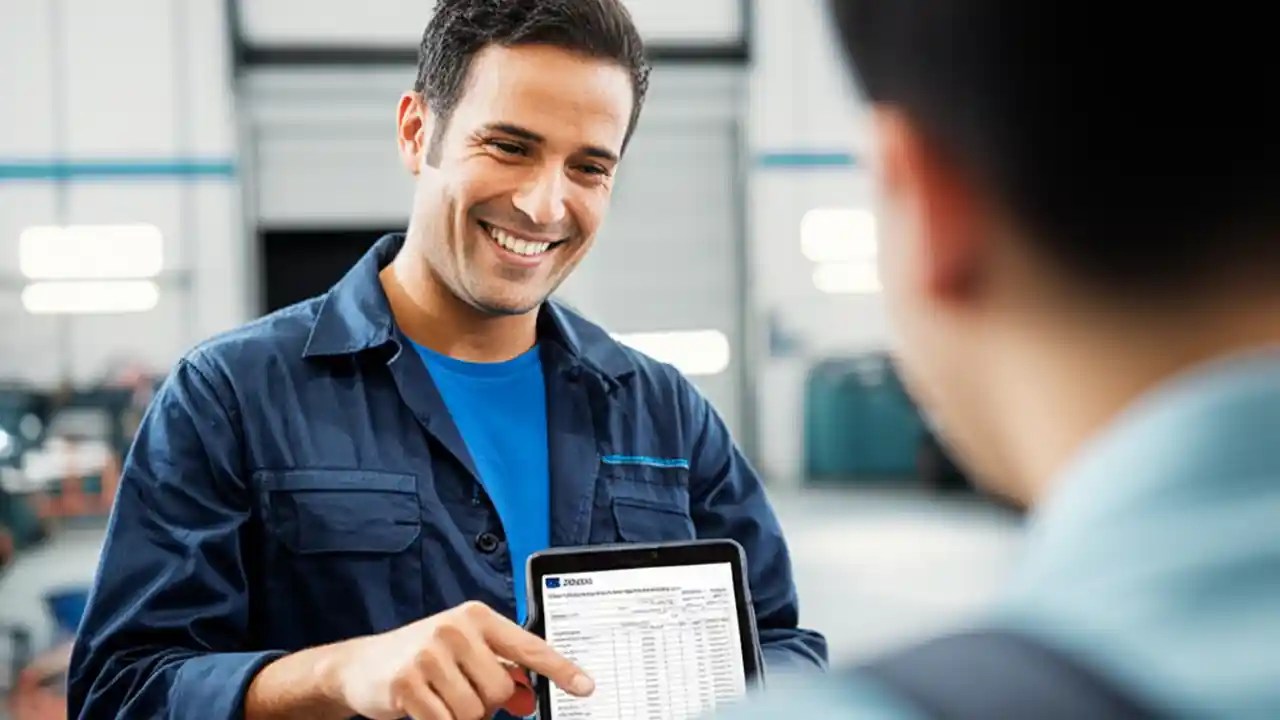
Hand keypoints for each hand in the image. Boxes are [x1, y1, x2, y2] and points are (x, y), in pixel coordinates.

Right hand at [332, 601, 592, 719]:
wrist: (361, 665)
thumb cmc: (423, 658)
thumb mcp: (465, 656)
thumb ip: (502, 673)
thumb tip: (529, 700)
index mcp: (477, 617)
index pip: (529, 646)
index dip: (560, 670)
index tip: (586, 687)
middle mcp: (455, 629)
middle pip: (501, 690)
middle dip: (487, 704)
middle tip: (460, 692)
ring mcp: (429, 654)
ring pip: (475, 712)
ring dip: (461, 717)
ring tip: (441, 698)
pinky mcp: (406, 683)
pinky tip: (424, 708)